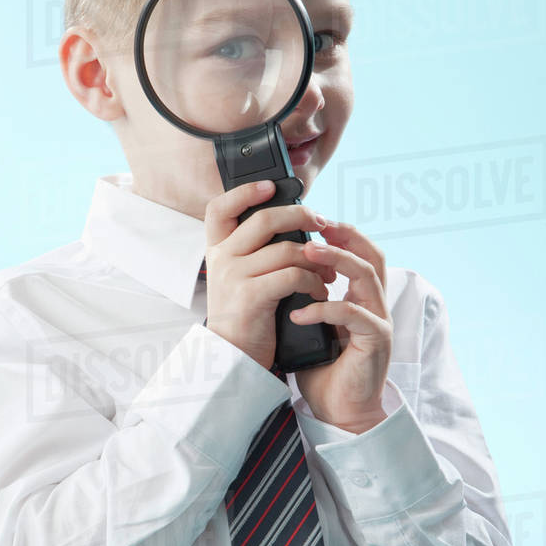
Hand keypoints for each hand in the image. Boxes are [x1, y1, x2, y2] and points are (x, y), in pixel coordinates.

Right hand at [202, 180, 335, 371]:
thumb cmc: (246, 316)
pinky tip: (320, 291)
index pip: (219, 208)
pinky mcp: (251, 296)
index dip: (244, 192)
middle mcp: (221, 258)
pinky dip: (313, 281)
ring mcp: (233, 276)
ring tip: (328, 271)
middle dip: (300, 216)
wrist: (233, 357)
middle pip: (264, 219)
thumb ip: (256, 251)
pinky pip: (293, 275)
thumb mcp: (241, 277)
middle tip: (321, 222)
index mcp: (217, 250)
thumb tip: (294, 223)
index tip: (270, 187)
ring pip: (286, 249)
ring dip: (316, 258)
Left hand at [291, 221, 392, 433]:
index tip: (315, 223)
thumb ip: (303, 298)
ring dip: (336, 261)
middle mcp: (376, 306)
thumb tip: (274, 271)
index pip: (362, 254)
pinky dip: (324, 308)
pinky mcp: (376, 341)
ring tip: (307, 254)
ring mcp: (379, 322)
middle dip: (345, 237)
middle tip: (315, 227)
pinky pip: (352, 314)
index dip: (343, 234)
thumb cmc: (323, 369)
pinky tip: (299, 313)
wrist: (339, 411)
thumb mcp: (310, 325)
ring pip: (366, 277)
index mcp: (363, 300)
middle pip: (372, 257)